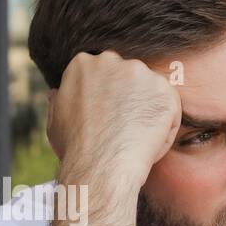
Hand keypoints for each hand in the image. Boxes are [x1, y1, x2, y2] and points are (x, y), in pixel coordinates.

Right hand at [47, 50, 182, 191]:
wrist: (101, 165)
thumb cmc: (75, 149)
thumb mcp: (55, 120)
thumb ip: (60, 100)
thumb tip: (56, 92)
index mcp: (83, 63)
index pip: (106, 75)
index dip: (111, 99)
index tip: (109, 119)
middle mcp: (112, 60)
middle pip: (130, 79)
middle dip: (131, 101)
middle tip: (126, 129)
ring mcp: (140, 73)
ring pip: (152, 93)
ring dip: (148, 113)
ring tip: (134, 138)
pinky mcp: (164, 89)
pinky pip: (171, 109)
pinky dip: (166, 127)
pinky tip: (149, 142)